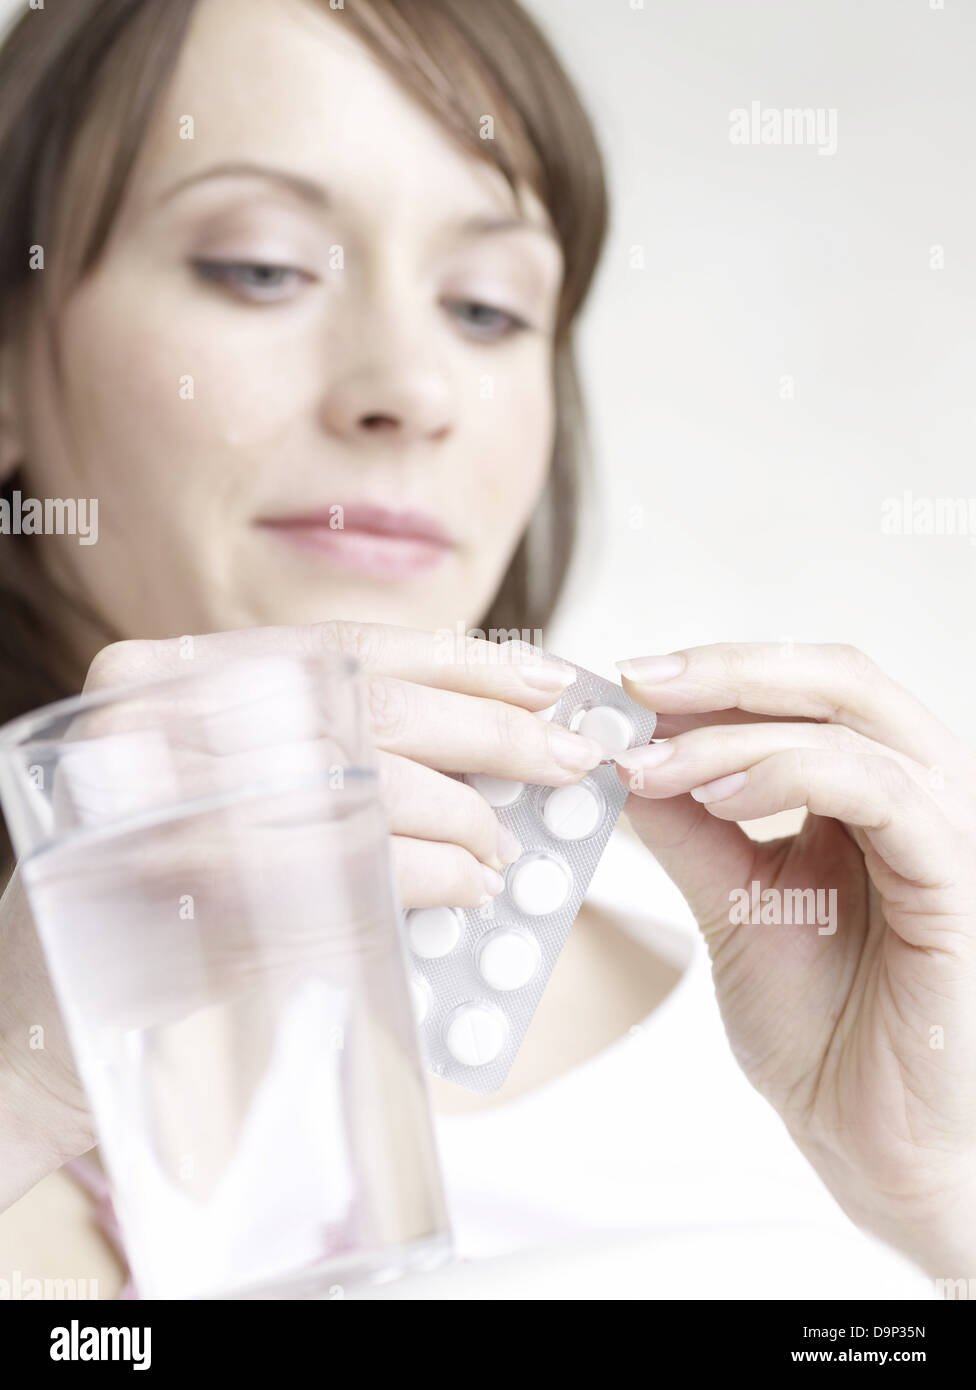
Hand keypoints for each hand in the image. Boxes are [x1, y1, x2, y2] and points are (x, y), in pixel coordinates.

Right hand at [79, 621, 601, 907]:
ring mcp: (166, 804)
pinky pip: (345, 874)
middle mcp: (154, 720)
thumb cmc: (158, 881)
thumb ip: (326, 746)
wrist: (54, 1002)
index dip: (458, 662)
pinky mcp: (190, 896)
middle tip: (567, 762)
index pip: (341, 649)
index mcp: (167, 672)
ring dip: (463, 819)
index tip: (546, 682)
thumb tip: (484, 735)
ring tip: (508, 851)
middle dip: (489, 737)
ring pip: (365, 788)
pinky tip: (465, 890)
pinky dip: (424, 879)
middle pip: (365, 709)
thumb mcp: (227, 783)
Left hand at [615, 641, 975, 1277]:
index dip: (717, 671)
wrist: (874, 1144)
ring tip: (650, 763)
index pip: (806, 688)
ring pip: (851, 724)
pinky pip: (882, 793)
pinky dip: (790, 773)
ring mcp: (948, 832)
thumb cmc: (824, 1030)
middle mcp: (920, 795)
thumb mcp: (735, 903)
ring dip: (735, 731)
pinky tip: (717, 797)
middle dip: (726, 669)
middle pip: (838, 677)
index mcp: (873, 792)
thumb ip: (690, 826)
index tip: (623, 684)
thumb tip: (620, 754)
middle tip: (635, 684)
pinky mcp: (958, 880)